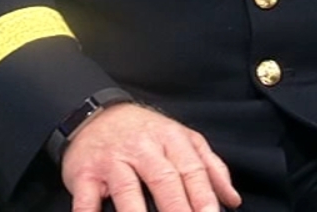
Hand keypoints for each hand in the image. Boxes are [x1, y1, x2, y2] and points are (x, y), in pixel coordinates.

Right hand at [61, 103, 240, 211]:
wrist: (96, 114)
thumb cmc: (146, 133)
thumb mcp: (182, 140)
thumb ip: (210, 168)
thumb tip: (232, 200)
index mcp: (171, 140)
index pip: (192, 170)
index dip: (203, 196)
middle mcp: (143, 148)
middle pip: (163, 179)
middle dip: (178, 207)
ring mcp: (112, 161)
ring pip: (128, 188)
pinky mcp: (84, 173)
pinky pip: (86, 198)